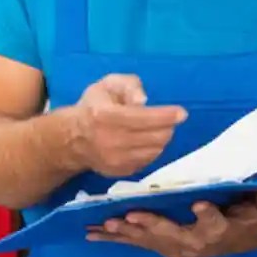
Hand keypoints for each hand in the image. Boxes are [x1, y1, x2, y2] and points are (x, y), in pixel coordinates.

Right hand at [68, 74, 186, 176]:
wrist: (73, 139)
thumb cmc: (94, 106)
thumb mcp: (107, 85)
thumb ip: (128, 85)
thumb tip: (143, 101)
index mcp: (106, 116)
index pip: (144, 118)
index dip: (166, 116)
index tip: (182, 113)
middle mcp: (111, 141)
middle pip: (155, 137)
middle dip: (167, 126)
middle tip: (167, 119)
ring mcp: (116, 160)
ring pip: (155, 150)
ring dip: (161, 138)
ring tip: (154, 129)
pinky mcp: (121, 172)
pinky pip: (148, 161)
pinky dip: (152, 149)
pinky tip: (144, 140)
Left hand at [86, 186, 256, 256]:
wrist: (250, 233)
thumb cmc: (256, 212)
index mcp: (222, 230)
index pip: (214, 226)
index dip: (208, 217)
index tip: (200, 205)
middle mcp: (197, 244)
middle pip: (172, 236)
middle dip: (151, 227)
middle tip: (130, 217)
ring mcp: (179, 247)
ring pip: (151, 241)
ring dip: (127, 234)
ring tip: (104, 226)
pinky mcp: (166, 245)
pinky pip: (140, 242)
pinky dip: (117, 237)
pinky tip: (95, 232)